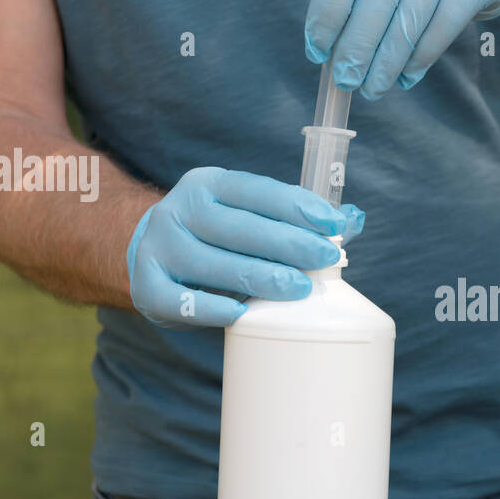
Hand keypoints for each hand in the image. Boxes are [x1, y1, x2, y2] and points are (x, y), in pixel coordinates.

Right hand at [126, 167, 364, 327]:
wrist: (148, 256)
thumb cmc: (217, 238)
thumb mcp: (248, 216)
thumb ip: (296, 219)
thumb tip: (352, 220)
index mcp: (207, 185)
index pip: (255, 190)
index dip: (296, 205)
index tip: (333, 224)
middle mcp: (176, 211)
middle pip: (237, 227)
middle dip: (287, 243)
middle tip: (326, 258)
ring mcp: (157, 248)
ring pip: (212, 263)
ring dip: (259, 276)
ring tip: (299, 288)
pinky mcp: (146, 286)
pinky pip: (180, 301)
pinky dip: (210, 308)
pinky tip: (241, 313)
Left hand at [304, 0, 499, 100]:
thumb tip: (329, 52)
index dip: (329, 9)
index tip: (317, 51)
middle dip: (359, 42)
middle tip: (346, 79)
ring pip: (414, 8)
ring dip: (389, 57)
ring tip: (373, 87)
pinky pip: (445, 19)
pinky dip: (422, 53)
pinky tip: (407, 76)